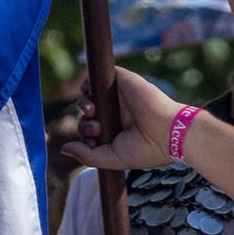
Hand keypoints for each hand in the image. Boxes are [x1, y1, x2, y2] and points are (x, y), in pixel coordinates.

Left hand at [51, 67, 184, 174]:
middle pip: (89, 113)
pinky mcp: (123, 81)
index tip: (94, 143)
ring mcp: (121, 96)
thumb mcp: (112, 159)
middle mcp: (120, 113)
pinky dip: (88, 84)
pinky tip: (93, 99)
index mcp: (120, 130)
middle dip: (85, 123)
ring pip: (90, 94)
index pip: (93, 129)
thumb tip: (64, 148)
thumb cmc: (146, 150)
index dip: (87, 136)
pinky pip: (97, 75)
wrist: (169, 132)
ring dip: (83, 105)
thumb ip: (87, 155)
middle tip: (95, 129)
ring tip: (91, 113)